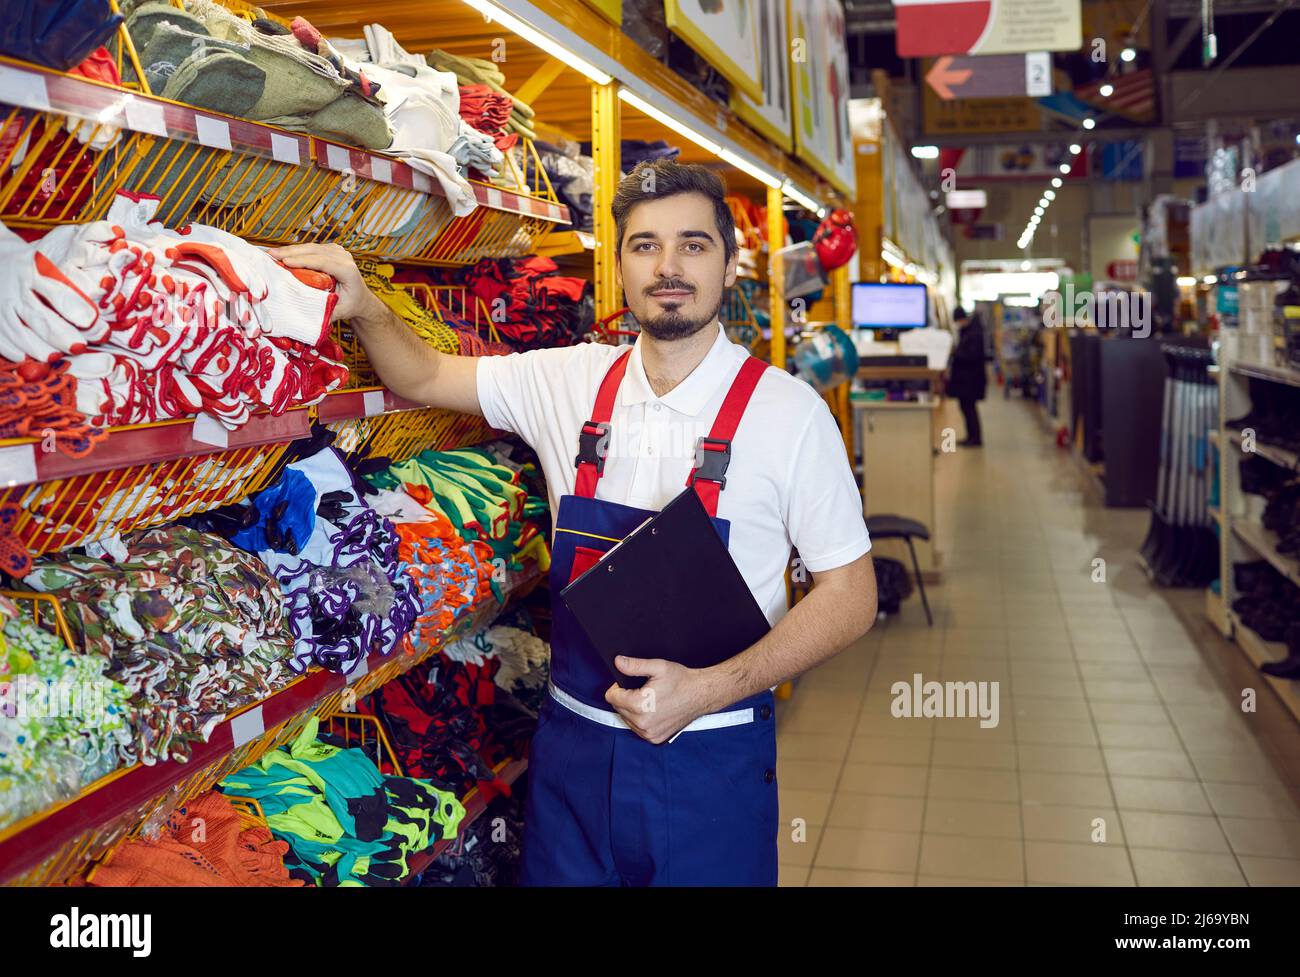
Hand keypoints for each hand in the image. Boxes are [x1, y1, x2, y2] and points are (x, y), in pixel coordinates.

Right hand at [265, 243, 382, 322]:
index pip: (323, 262)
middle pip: (315, 251)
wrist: (360, 298)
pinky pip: (312, 248)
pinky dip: (296, 250)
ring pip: (311, 247)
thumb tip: (306, 316)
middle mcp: (344, 258)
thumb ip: (325, 312)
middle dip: (291, 252)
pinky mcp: (331, 250)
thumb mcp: (340, 311)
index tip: (286, 262)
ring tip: (272, 254)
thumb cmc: (351, 304)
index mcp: (348, 270)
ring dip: (290, 250)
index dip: (303, 260)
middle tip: (271, 255)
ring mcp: (338, 251)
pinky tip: (283, 253)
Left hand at [604, 657, 720, 743]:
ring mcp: (648, 733)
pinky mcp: (654, 738)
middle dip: (625, 698)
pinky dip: (641, 719)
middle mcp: (642, 723)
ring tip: (649, 700)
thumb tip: (617, 662)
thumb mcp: (658, 667)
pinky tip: (653, 710)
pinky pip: (637, 728)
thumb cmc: (681, 680)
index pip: (611, 697)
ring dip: (632, 709)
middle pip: (618, 708)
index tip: (631, 683)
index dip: (618, 687)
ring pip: (626, 719)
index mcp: (639, 705)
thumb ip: (635, 665)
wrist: (701, 694)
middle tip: (643, 690)